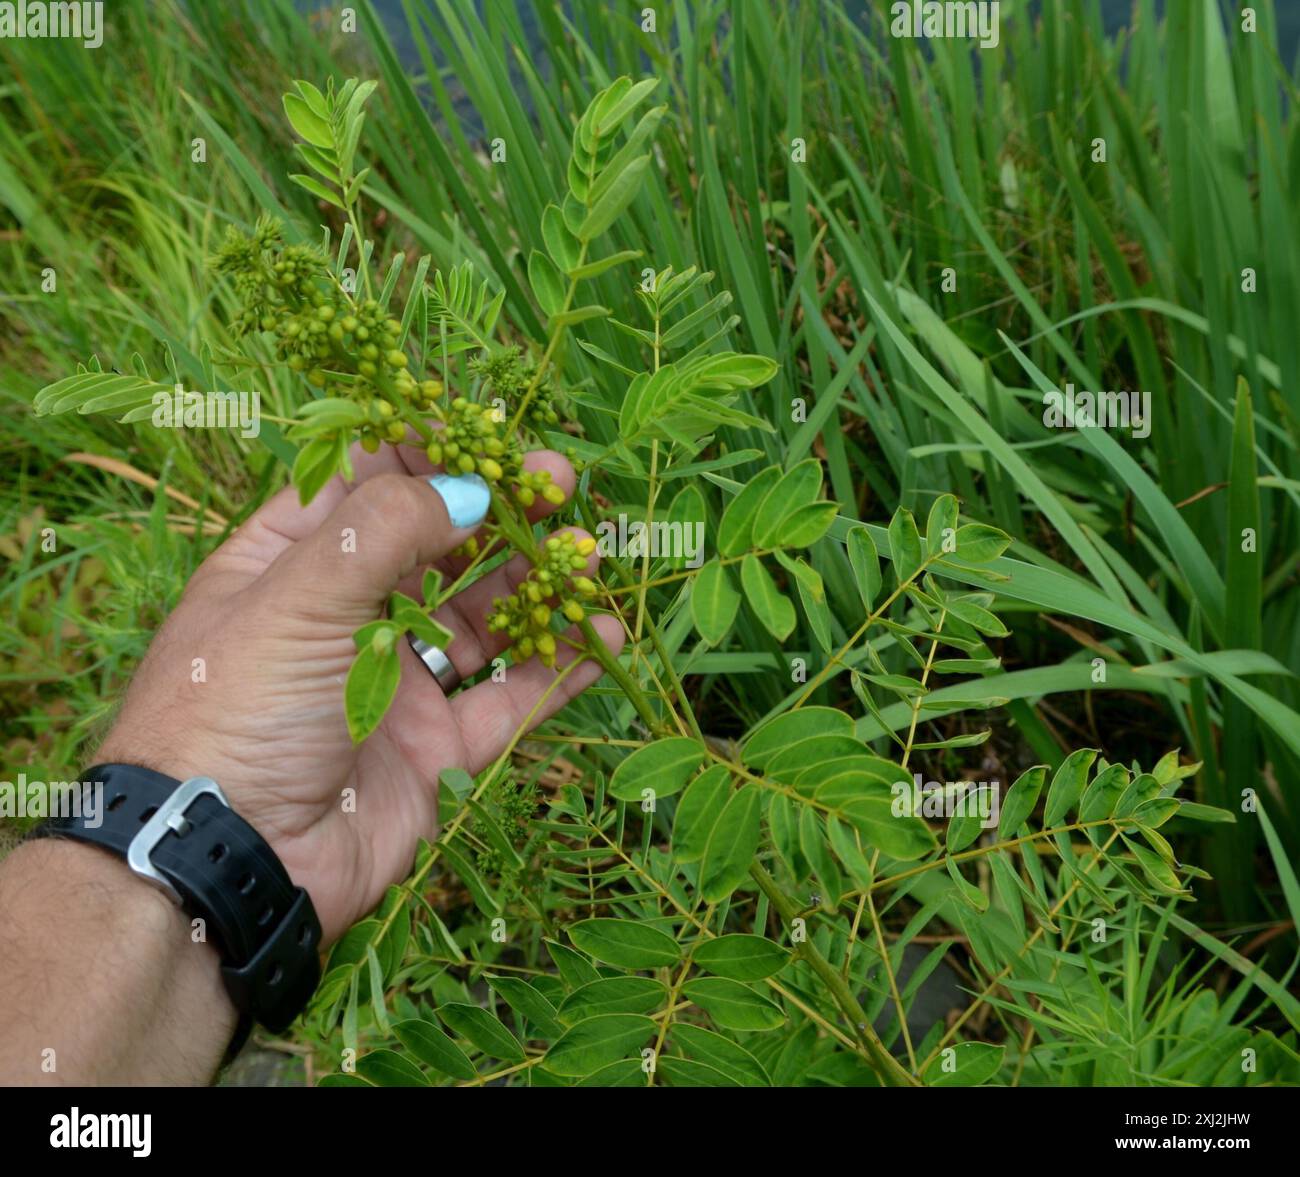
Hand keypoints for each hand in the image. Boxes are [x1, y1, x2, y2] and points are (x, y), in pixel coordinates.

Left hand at [95, 442, 622, 942]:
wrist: (233, 860)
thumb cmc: (238, 709)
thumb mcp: (300, 596)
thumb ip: (386, 530)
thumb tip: (469, 486)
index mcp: (291, 564)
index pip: (364, 485)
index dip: (428, 455)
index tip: (490, 435)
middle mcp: (347, 617)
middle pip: (437, 546)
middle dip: (498, 512)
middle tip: (560, 484)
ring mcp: (394, 684)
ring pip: (481, 620)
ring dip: (536, 586)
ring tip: (589, 558)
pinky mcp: (436, 750)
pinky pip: (508, 699)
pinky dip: (557, 670)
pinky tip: (602, 640)